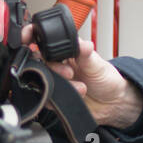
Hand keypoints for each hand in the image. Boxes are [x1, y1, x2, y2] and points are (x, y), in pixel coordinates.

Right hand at [20, 23, 142, 126]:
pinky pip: (45, 97)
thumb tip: (83, 43)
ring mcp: (56, 80)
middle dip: (53, 67)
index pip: (44, 41)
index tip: (29, 39)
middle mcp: (58, 64)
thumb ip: (87, 54)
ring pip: (41, 79)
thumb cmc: (107, 80)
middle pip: (39, 61)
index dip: (33, 38)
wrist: (113, 104)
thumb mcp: (98, 64)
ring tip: (80, 87)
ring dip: (58, 83)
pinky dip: (57, 98)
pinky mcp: (55, 96)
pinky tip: (76, 94)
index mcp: (66, 51)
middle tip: (70, 73)